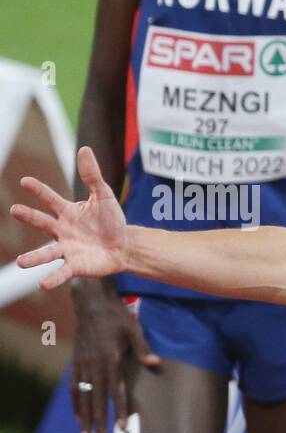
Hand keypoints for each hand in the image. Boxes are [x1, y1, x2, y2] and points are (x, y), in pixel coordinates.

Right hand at [13, 146, 127, 289]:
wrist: (124, 245)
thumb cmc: (112, 221)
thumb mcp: (105, 196)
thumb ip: (92, 176)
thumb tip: (84, 149)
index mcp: (67, 212)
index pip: (50, 198)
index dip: (39, 191)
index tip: (25, 181)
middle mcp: (62, 230)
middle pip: (42, 222)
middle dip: (29, 216)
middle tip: (14, 210)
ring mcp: (66, 248)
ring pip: (46, 253)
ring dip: (34, 258)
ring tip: (21, 262)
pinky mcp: (75, 265)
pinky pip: (61, 272)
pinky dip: (53, 278)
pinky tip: (43, 283)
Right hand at [69, 280, 160, 432]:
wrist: (91, 300)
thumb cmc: (117, 314)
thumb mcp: (134, 329)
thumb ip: (143, 349)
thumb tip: (156, 364)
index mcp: (110, 358)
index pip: (115, 391)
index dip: (120, 410)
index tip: (122, 428)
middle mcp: (94, 364)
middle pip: (96, 400)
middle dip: (99, 423)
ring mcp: (83, 363)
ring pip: (82, 397)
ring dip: (84, 418)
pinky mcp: (77, 361)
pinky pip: (73, 386)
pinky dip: (75, 403)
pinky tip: (78, 417)